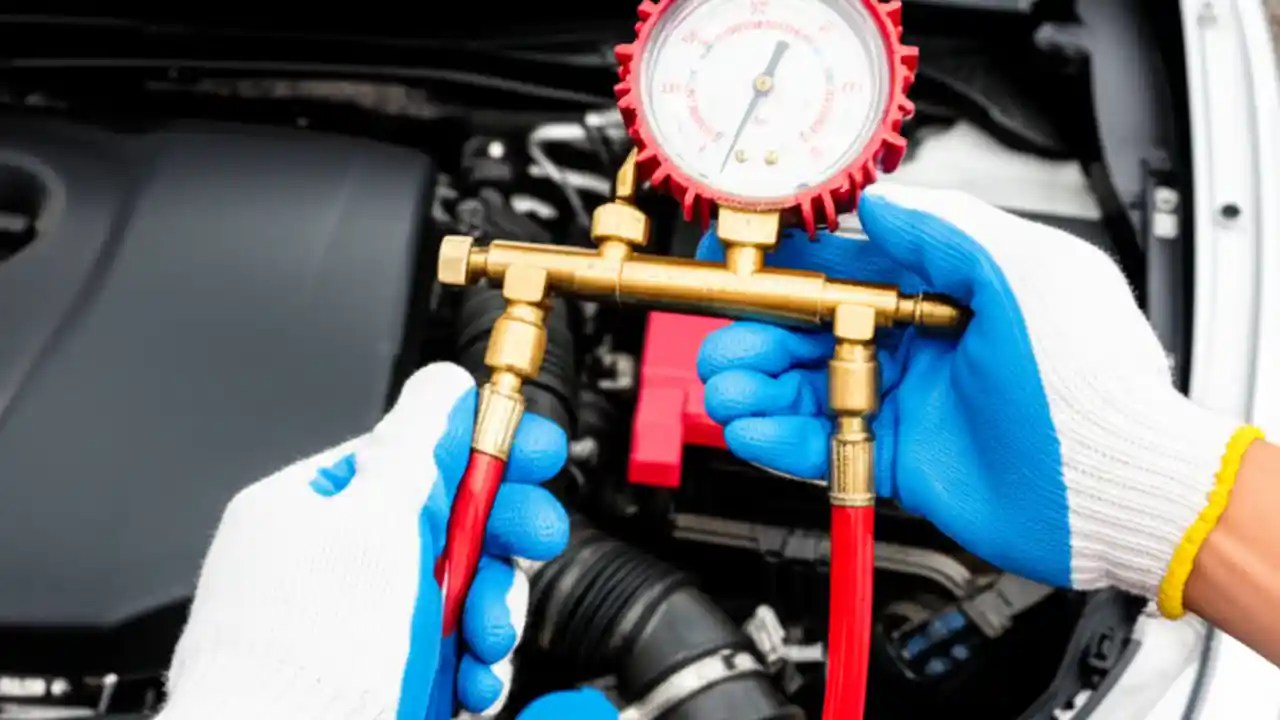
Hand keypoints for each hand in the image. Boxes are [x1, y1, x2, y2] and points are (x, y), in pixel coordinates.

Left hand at [158, 362, 570, 718]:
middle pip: (446, 528)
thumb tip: (443, 383)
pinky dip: (474, 667)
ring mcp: (354, 630)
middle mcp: (329, 568)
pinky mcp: (381, 684)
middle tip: (529, 541)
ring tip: (484, 638)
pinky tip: (472, 680)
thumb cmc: (302, 659)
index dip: (482, 451)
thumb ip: (419, 448)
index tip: (534, 454)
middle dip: (498, 543)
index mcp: (312, 510)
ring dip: (491, 612)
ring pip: (457, 597)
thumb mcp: (375, 527)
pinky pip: (449, 656)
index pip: (413, 457)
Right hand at [697, 183, 1244, 609]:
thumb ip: (946, 231)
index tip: (737, 263)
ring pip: (812, 389)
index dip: (787, 266)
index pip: (848, 267)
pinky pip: (831, 447)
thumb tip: (882, 204)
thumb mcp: (1024, 270)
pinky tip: (751, 431)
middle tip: (722, 343)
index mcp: (948, 289)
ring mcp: (913, 402)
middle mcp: (924, 343)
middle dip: (760, 337)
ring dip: (759, 389)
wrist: (1121, 481)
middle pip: (815, 333)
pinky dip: (785, 441)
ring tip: (725, 391)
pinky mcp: (906, 459)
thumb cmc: (1092, 374)